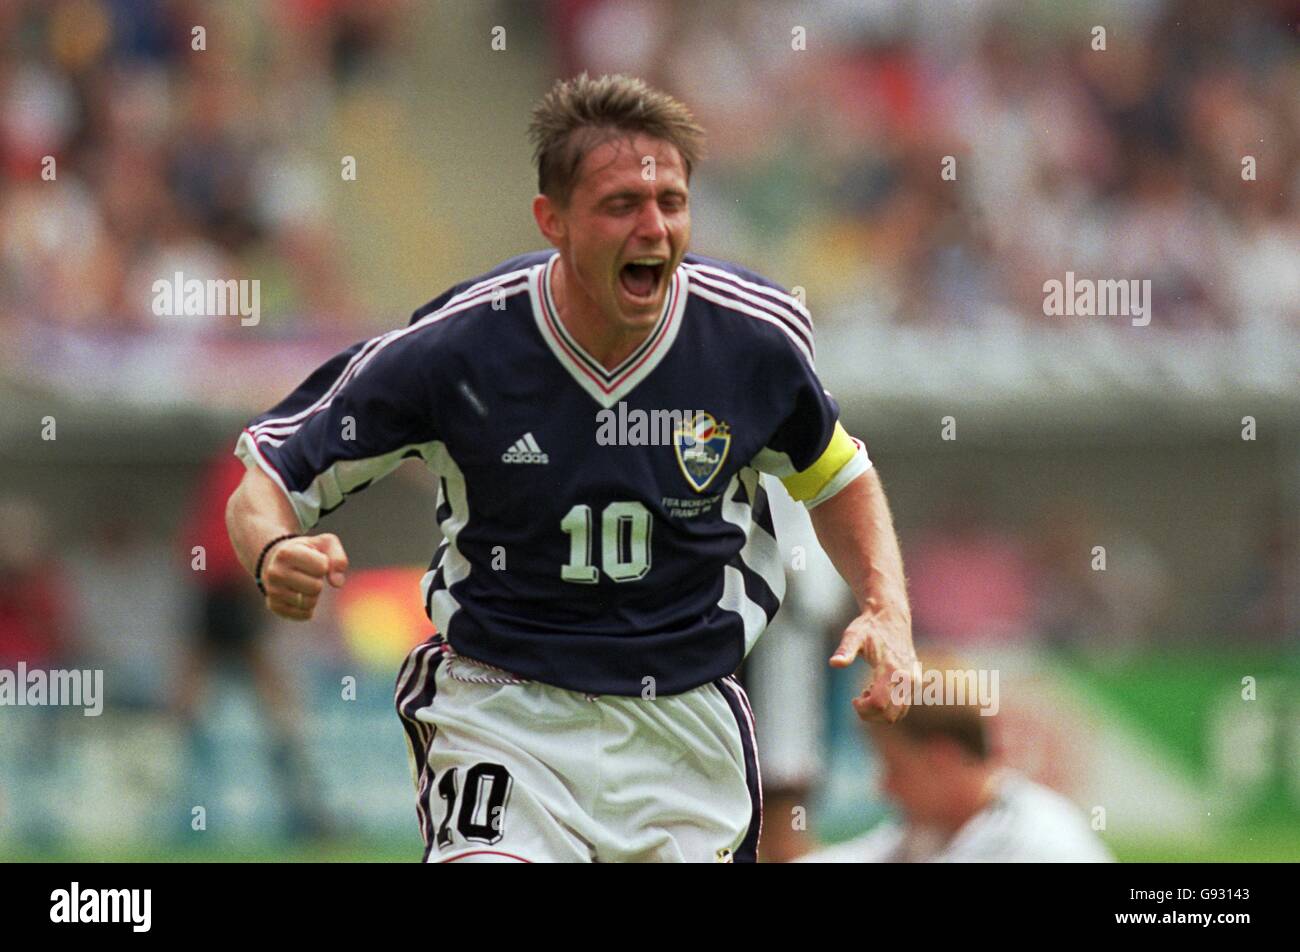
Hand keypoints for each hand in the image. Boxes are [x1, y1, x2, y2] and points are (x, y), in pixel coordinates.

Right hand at [261, 533, 348, 620]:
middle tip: (309, 573)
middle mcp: (275, 572)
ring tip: (303, 583)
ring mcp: (273, 591)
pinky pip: (304, 615)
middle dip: (319, 581)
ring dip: (313, 594)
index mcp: (287, 553)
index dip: (324, 564)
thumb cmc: (309, 551)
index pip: (322, 567)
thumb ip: (338, 559)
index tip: (314, 559)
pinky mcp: (275, 606)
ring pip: (309, 603)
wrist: (279, 560)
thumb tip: (337, 583)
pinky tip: (300, 595)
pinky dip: (309, 607)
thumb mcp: (326, 544)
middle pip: (316, 587)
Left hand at [829, 607, 917, 722]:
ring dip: (880, 711)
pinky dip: (889, 706)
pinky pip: (903, 706)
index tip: (854, 700)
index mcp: (891, 668)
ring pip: (899, 714)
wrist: (891, 616)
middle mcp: (907, 678)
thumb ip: (845, 651)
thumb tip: (834, 663)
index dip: (863, 708)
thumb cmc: (869, 627)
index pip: (879, 703)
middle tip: (859, 698)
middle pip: (890, 715)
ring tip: (868, 690)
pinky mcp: (916, 682)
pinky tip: (876, 688)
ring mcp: (914, 681)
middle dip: (871, 714)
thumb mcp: (853, 636)